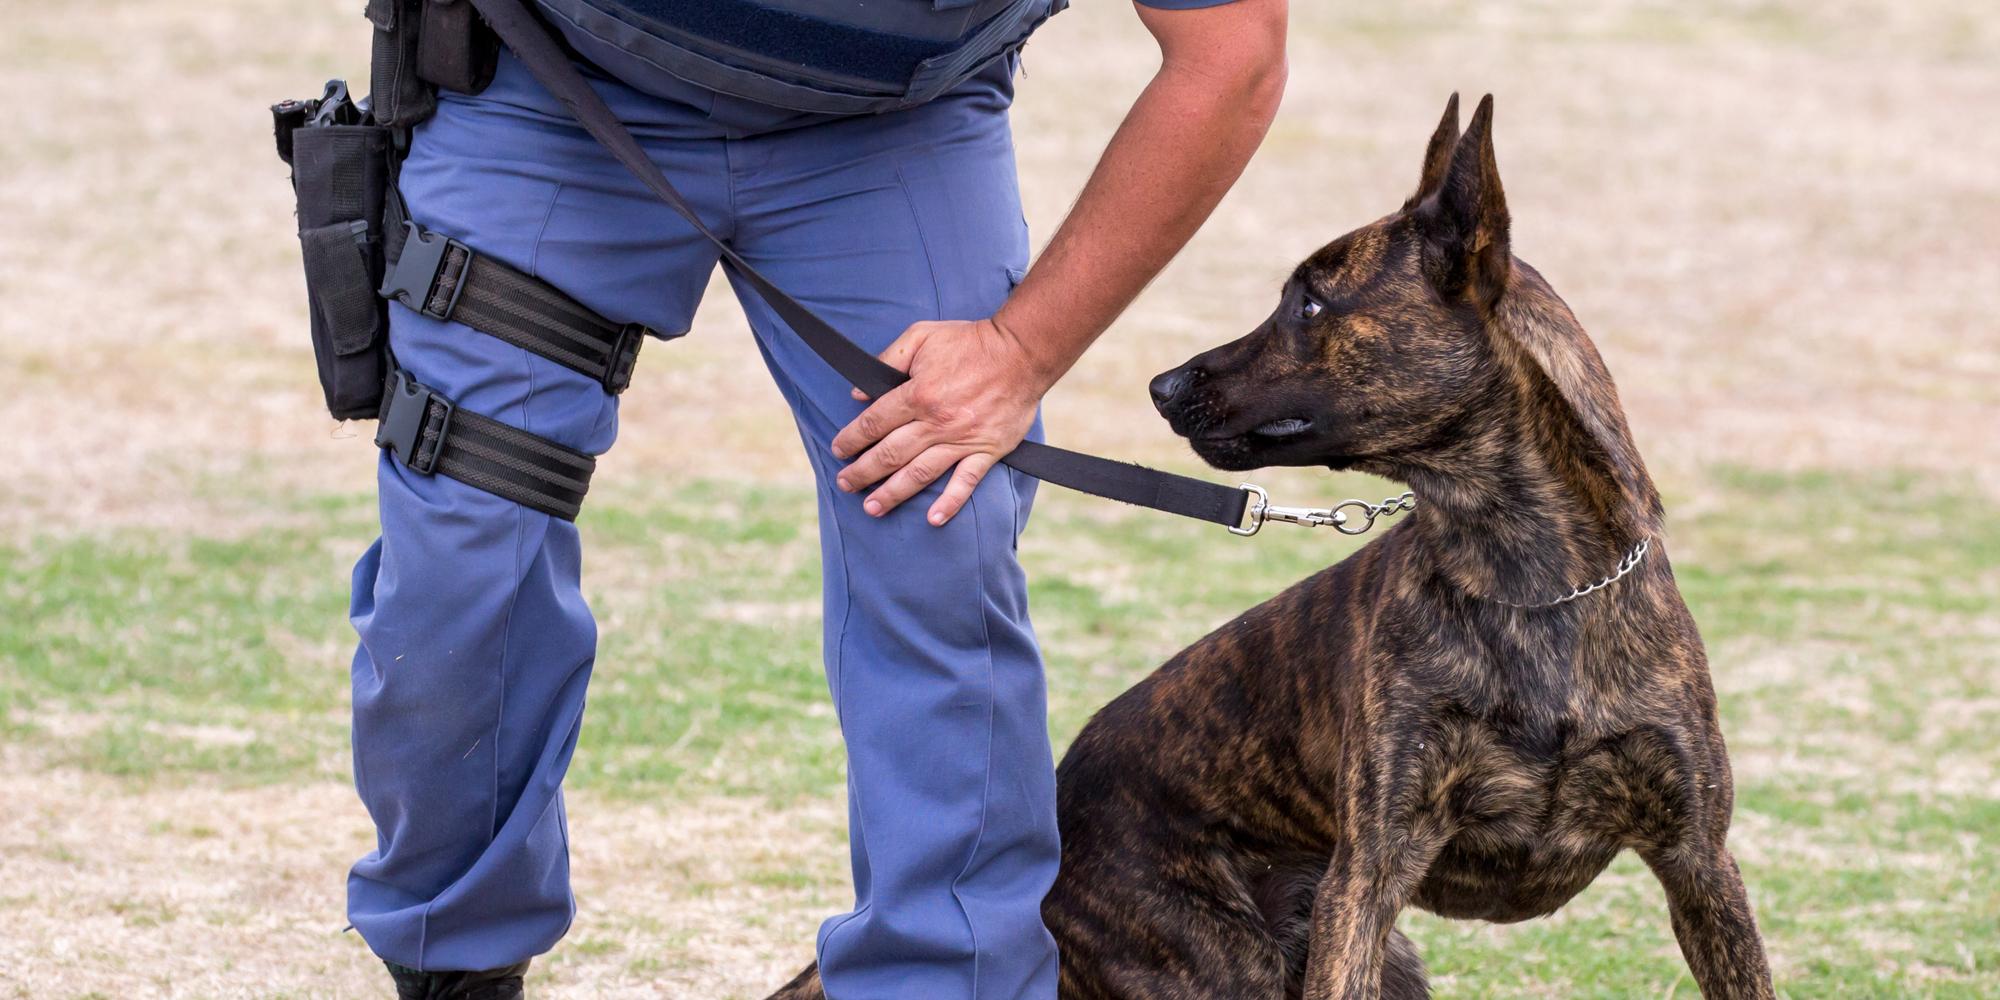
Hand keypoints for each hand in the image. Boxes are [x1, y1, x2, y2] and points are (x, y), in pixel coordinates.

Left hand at [830, 317, 1054, 525]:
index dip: (852, 438)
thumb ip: (889, 360)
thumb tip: (859, 392)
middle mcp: (936, 421)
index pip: (874, 422)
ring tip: (872, 508)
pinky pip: (966, 481)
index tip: (839, 450)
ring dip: (893, 493)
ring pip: (920, 472)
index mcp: (917, 393)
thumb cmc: (970, 341)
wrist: (1022, 351)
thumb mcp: (921, 336)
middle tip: (845, 484)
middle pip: (890, 453)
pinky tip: (933, 519)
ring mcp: (962, 438)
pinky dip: (951, 502)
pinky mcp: (987, 449)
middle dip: (863, 472)